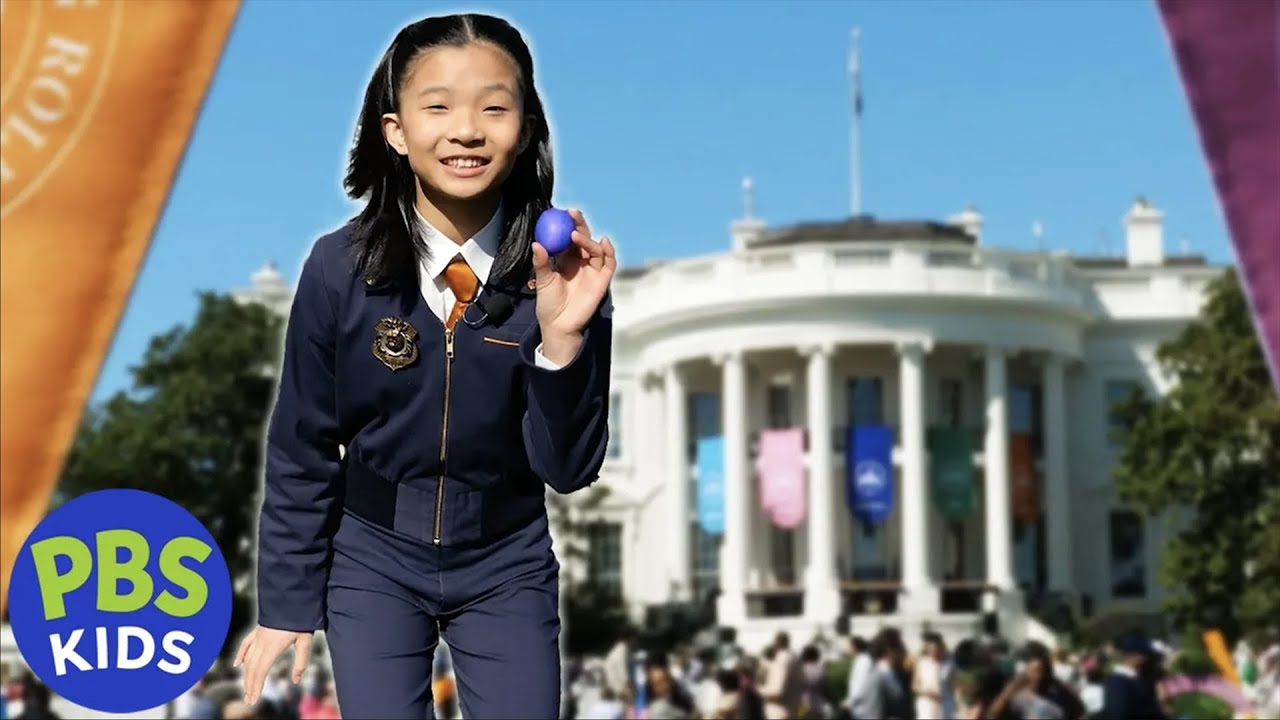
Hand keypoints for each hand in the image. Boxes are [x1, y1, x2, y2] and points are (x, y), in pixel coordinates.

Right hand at [234, 625, 311, 704]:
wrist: (293, 598)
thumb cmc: (301, 619)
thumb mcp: (305, 641)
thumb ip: (301, 662)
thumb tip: (295, 681)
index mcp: (272, 647)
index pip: (260, 671)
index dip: (256, 686)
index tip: (254, 699)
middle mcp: (261, 643)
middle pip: (252, 668)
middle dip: (250, 685)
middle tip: (249, 700)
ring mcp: (258, 636)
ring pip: (248, 659)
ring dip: (246, 675)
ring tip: (247, 689)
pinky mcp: (258, 630)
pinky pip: (246, 644)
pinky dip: (241, 655)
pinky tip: (238, 664)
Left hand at [532, 208, 616, 364]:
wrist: (559, 325)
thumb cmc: (549, 304)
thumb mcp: (543, 281)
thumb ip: (542, 263)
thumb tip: (537, 244)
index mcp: (566, 260)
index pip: (568, 238)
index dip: (566, 224)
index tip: (560, 212)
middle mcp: (581, 263)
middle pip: (584, 239)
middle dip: (580, 224)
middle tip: (572, 214)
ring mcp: (592, 271)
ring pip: (595, 249)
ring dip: (588, 239)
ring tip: (575, 235)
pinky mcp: (602, 281)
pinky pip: (609, 264)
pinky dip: (609, 252)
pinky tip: (603, 241)